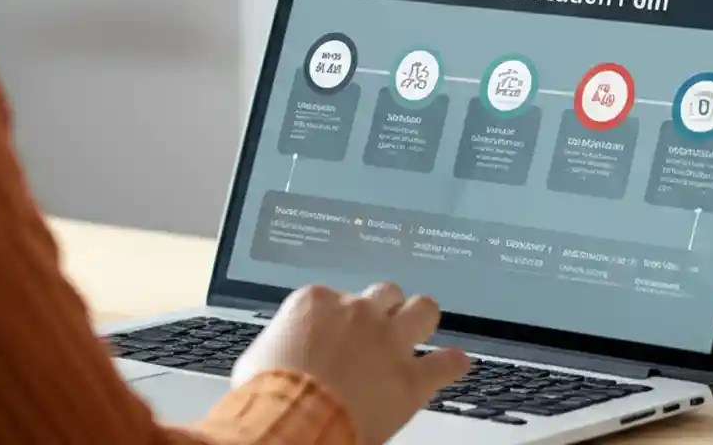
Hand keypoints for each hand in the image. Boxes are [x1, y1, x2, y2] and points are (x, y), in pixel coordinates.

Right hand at [232, 283, 469, 444]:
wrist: (292, 419)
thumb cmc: (269, 393)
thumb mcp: (257, 358)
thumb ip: (280, 343)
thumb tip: (277, 354)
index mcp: (318, 302)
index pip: (338, 297)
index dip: (340, 316)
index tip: (338, 330)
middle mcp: (358, 313)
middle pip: (386, 294)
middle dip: (386, 308)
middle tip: (383, 324)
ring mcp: (389, 342)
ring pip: (424, 310)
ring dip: (422, 319)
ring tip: (422, 327)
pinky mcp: (411, 378)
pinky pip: (447, 363)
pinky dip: (452, 364)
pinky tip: (455, 364)